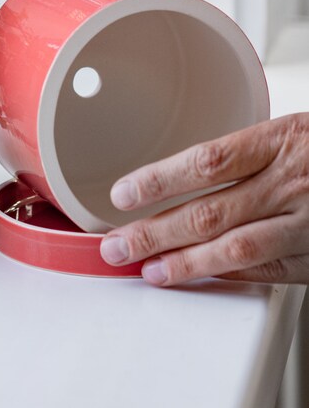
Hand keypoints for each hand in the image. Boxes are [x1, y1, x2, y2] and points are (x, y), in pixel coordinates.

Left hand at [100, 114, 308, 284]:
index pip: (206, 161)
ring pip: (235, 247)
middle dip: (155, 231)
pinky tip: (197, 277)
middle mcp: (292, 183)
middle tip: (116, 244)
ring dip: (184, 262)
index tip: (122, 193)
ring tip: (146, 268)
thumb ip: (243, 153)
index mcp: (281, 140)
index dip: (159, 179)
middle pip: (209, 210)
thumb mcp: (290, 130)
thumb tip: (179, 176)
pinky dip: (229, 275)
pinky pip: (269, 270)